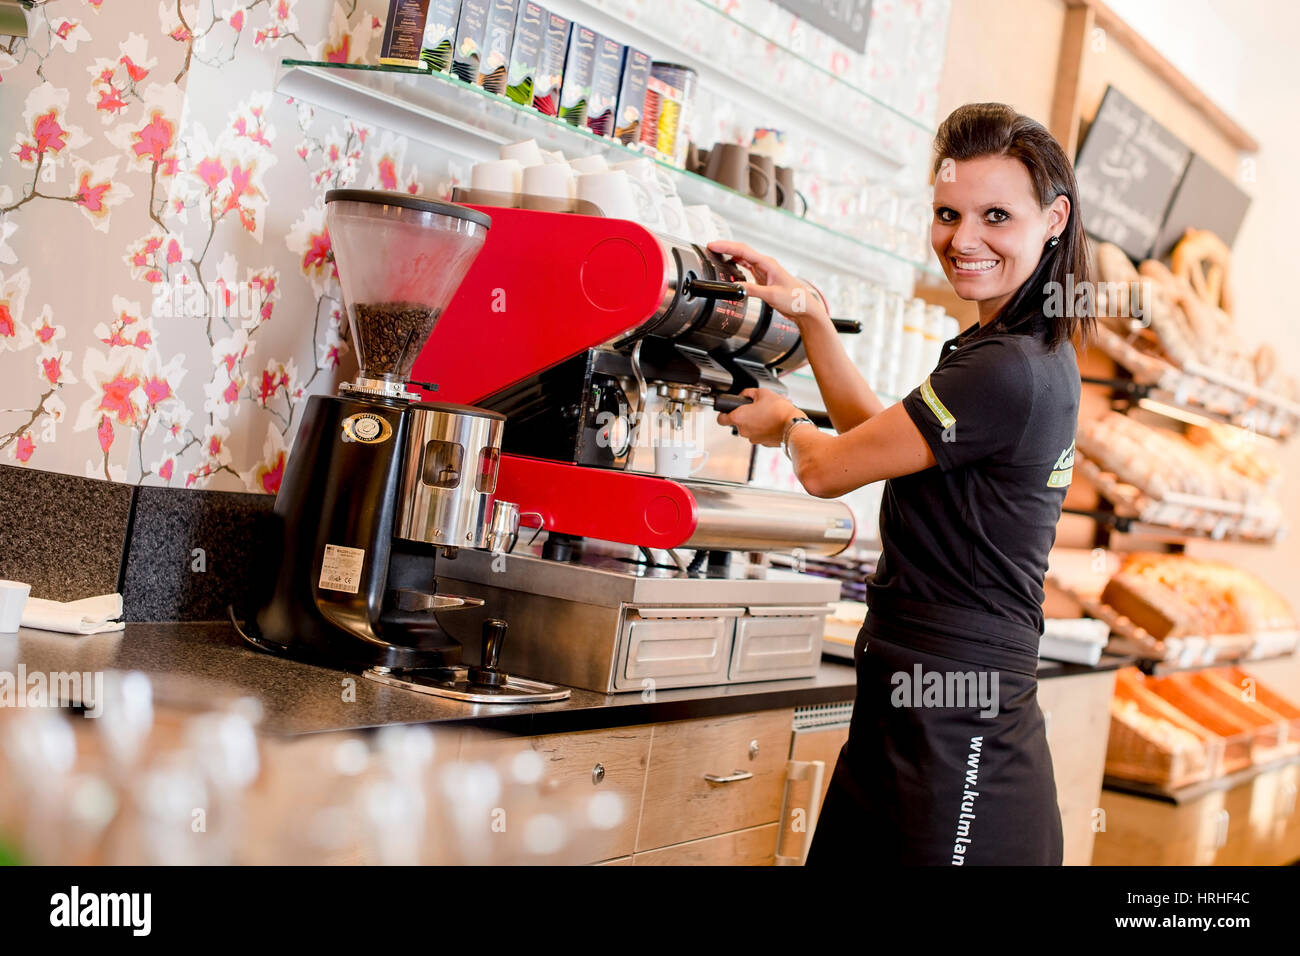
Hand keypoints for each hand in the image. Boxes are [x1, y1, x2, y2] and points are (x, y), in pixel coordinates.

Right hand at [706, 240, 829, 327]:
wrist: (805, 308)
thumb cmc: (795, 300)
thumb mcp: (772, 296)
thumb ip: (754, 290)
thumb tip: (737, 287)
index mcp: (768, 264)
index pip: (743, 251)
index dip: (727, 247)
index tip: (713, 245)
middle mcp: (765, 264)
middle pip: (741, 251)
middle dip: (725, 247)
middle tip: (710, 247)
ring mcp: (764, 270)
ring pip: (743, 257)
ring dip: (730, 254)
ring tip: (716, 253)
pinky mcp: (763, 278)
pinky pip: (747, 266)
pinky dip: (736, 264)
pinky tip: (730, 265)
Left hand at [716, 388, 803, 446]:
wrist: (794, 426)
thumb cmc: (779, 411)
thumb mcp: (763, 392)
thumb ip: (748, 392)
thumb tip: (745, 394)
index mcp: (739, 418)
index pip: (721, 419)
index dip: (723, 412)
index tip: (727, 408)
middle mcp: (743, 431)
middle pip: (738, 422)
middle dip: (746, 413)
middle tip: (756, 406)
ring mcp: (753, 438)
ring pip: (750, 427)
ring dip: (756, 420)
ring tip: (768, 411)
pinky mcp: (763, 443)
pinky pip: (760, 433)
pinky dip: (764, 427)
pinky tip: (773, 419)